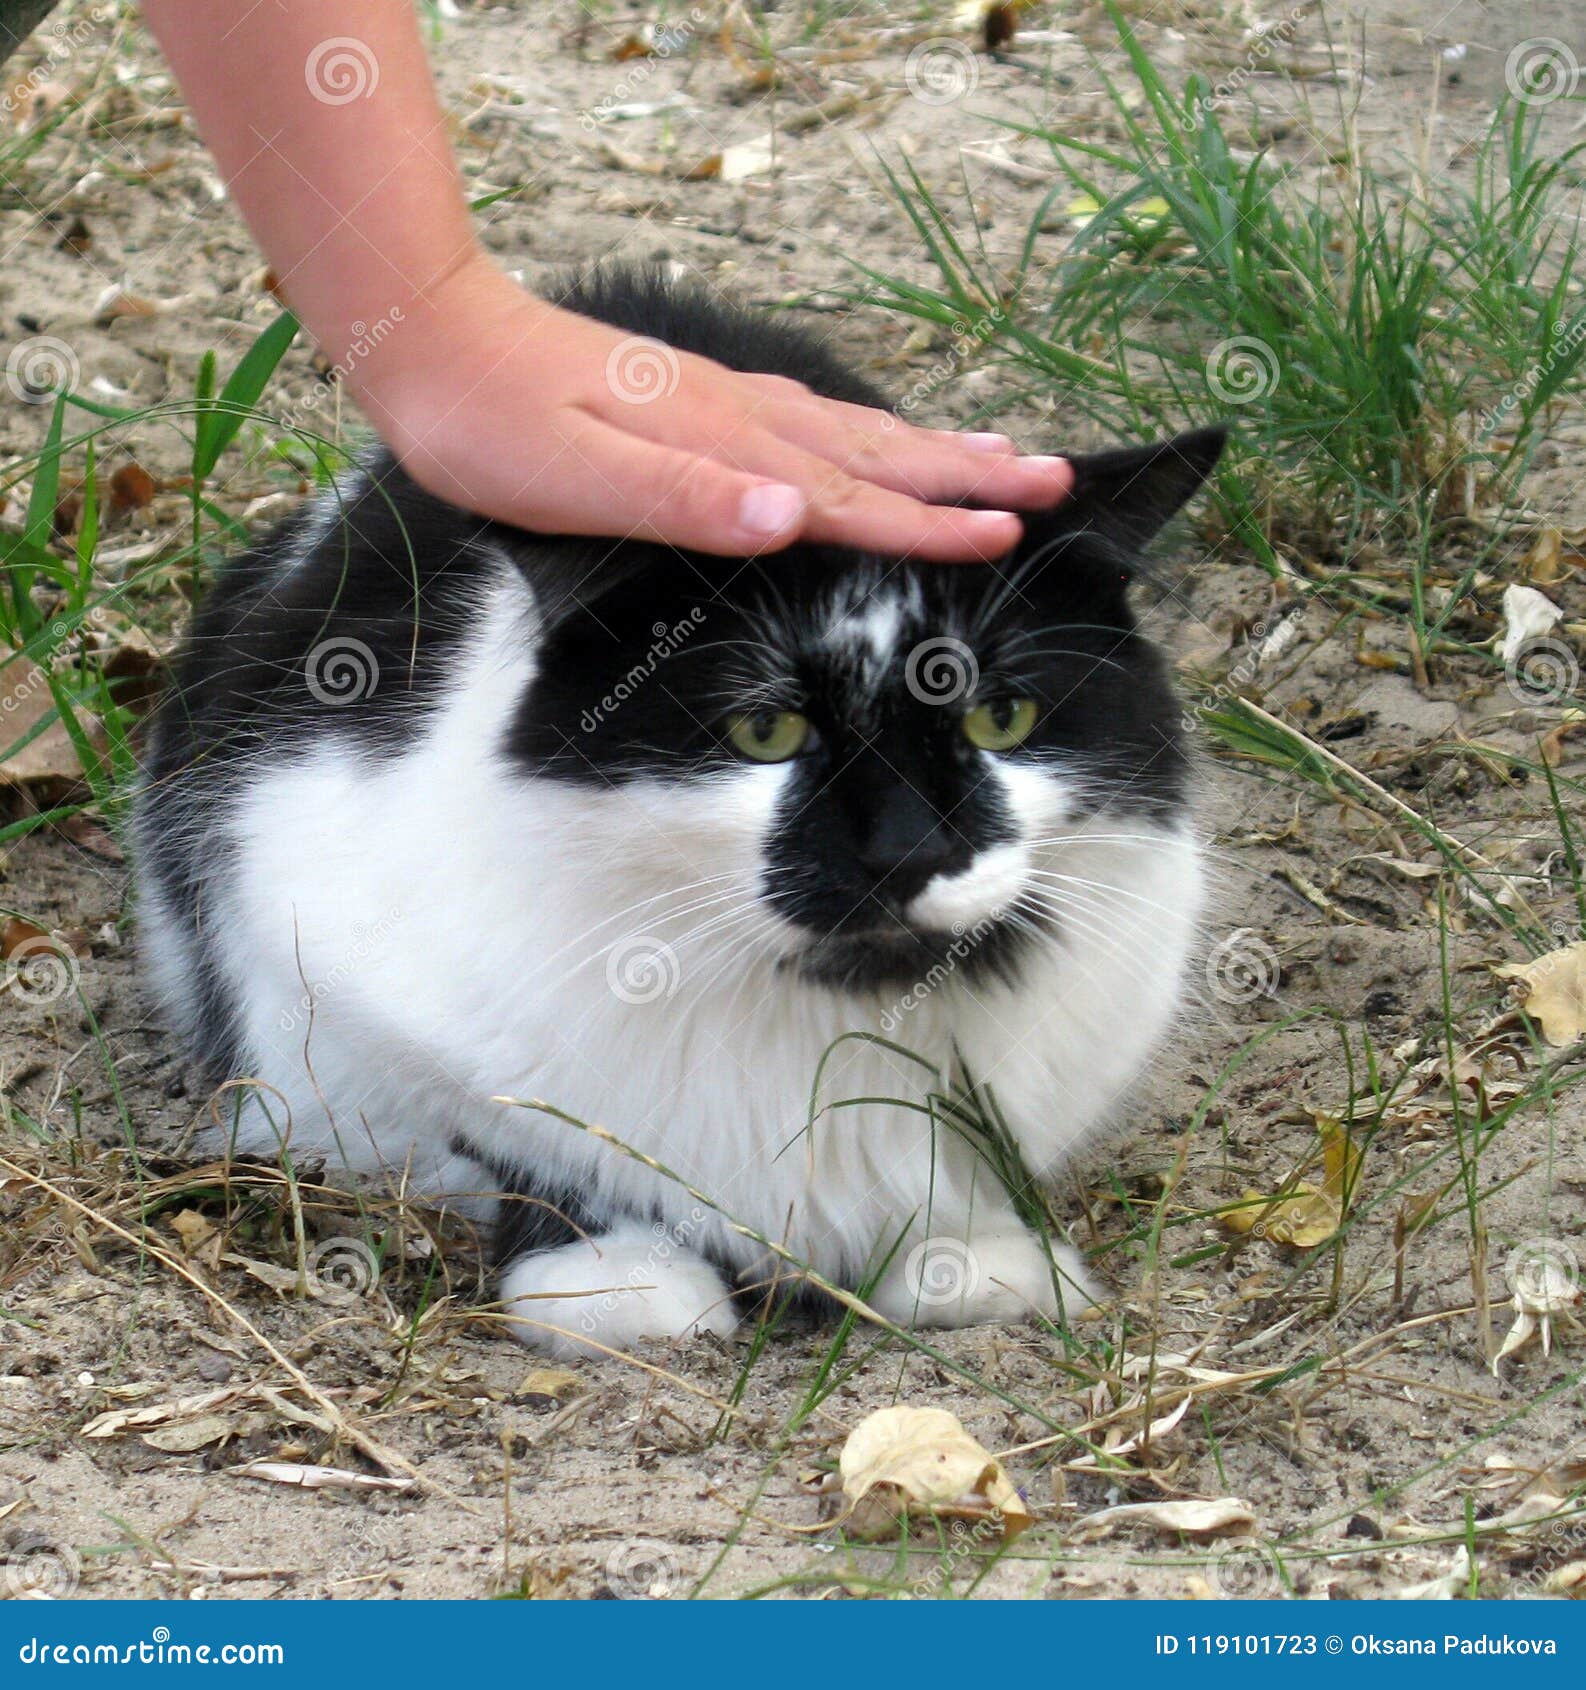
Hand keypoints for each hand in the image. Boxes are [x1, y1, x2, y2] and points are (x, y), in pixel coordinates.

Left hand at [352, 252, 1072, 561]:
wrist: (433, 338)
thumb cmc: (492, 423)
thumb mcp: (575, 476)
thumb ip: (684, 500)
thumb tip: (788, 518)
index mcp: (722, 450)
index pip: (846, 497)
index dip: (927, 524)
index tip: (1004, 536)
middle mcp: (738, 420)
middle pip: (874, 454)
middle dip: (966, 476)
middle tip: (1053, 484)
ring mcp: (723, 403)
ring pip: (852, 432)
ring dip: (933, 450)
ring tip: (1004, 455)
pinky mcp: (699, 398)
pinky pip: (812, 420)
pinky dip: (867, 432)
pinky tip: (880, 436)